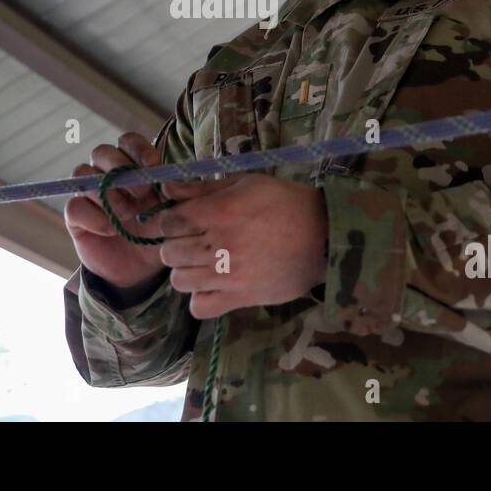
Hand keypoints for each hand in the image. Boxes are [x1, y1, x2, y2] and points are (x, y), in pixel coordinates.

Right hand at [64, 133, 169, 290]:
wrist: (140, 269)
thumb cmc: (157, 233)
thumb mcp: (171, 212)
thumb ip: (173, 192)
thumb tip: (174, 177)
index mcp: (132, 166)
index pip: (128, 141)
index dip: (139, 149)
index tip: (154, 166)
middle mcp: (107, 174)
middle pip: (101, 151)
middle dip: (121, 168)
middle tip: (142, 192)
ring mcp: (88, 194)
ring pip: (82, 173)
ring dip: (107, 193)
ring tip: (127, 215)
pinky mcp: (76, 216)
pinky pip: (75, 205)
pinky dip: (94, 217)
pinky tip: (111, 230)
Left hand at [157, 173, 327, 319]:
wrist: (323, 236)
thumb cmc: (285, 202)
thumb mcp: (246, 182)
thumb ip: (203, 187)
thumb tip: (167, 188)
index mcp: (218, 212)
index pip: (168, 222)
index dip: (170, 221)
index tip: (182, 221)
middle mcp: (217, 245)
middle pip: (169, 252)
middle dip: (176, 245)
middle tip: (194, 241)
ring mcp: (227, 275)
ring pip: (179, 281)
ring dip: (186, 271)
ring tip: (203, 264)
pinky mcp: (239, 298)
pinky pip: (199, 307)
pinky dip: (200, 299)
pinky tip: (212, 286)